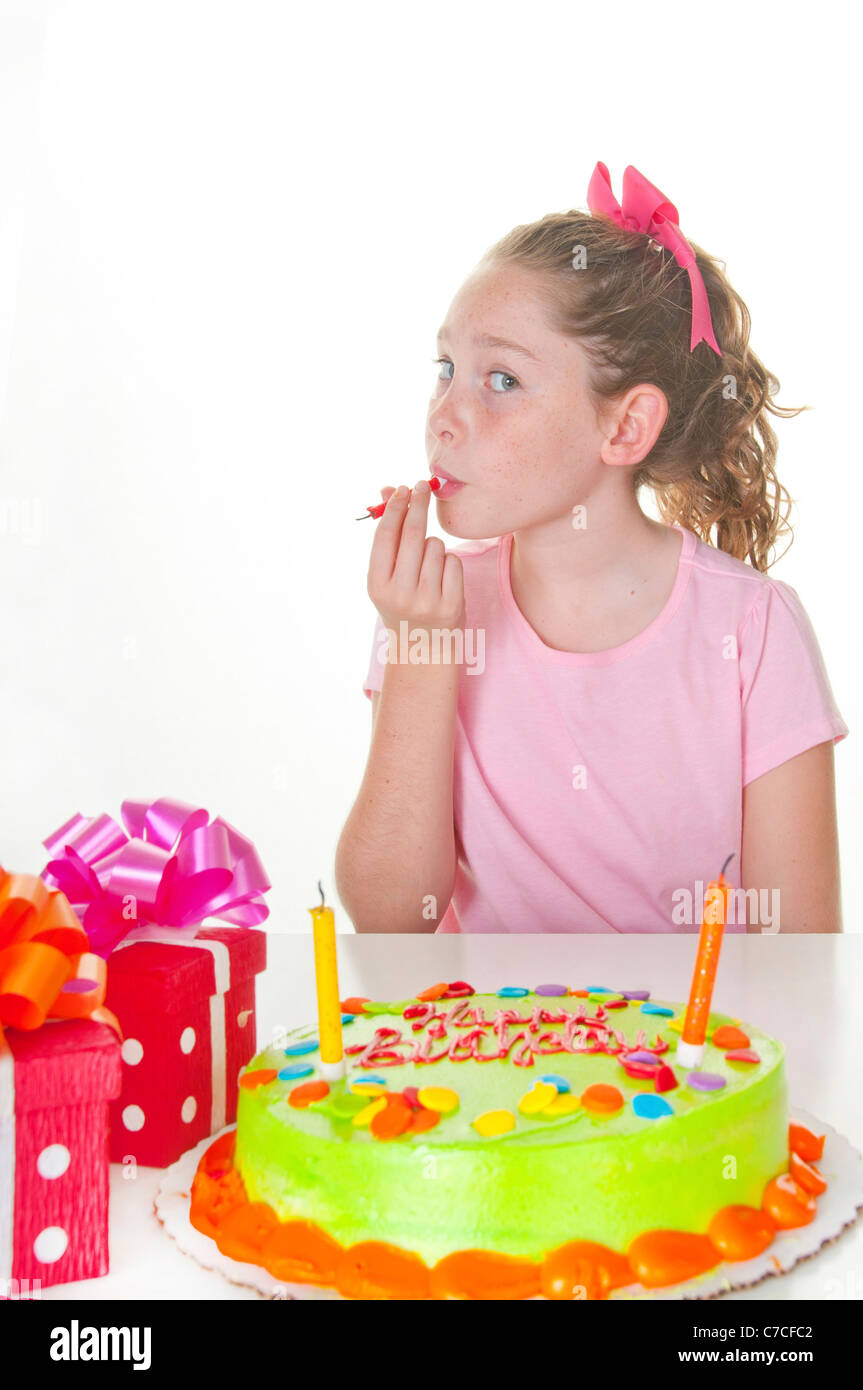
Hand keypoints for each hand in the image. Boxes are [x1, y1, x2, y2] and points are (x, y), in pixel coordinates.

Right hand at [367, 480, 464, 634]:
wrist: (422, 648)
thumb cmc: (402, 602)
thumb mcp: (386, 575)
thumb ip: (387, 536)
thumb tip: (388, 490)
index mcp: (376, 585)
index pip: (386, 536)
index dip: (395, 508)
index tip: (403, 488)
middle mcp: (399, 593)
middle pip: (412, 535)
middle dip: (418, 505)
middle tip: (423, 485)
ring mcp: (426, 600)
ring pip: (435, 546)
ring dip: (433, 545)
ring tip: (427, 566)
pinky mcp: (450, 604)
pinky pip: (453, 561)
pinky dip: (448, 562)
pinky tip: (442, 578)